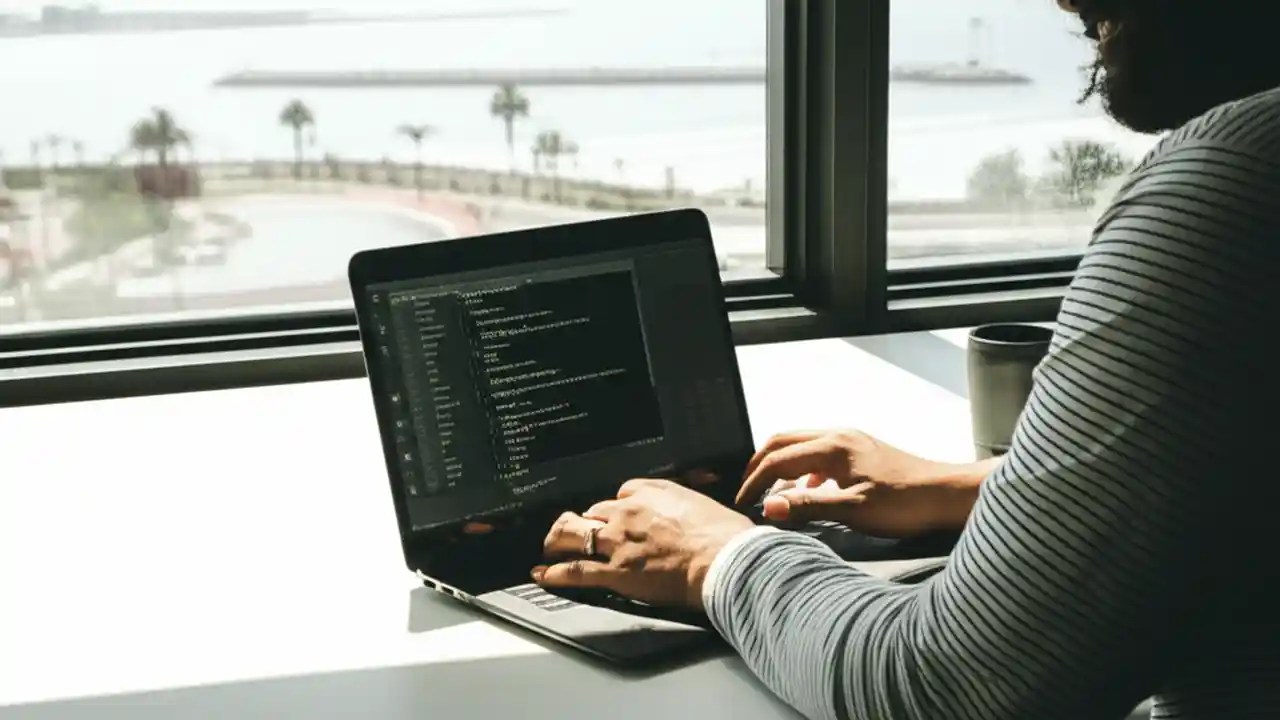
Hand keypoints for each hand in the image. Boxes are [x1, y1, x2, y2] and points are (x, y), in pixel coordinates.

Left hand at [533, 479, 754, 608]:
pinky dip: (554, 573)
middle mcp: (627, 512)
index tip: (615, 517)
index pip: (620, 493)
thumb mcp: (702, 502)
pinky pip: (574, 570)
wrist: (725, 559)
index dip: (615, 508)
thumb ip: (680, 502)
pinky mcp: (614, 572)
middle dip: (584, 523)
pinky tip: (542, 574)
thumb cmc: (724, 536)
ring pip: (572, 534)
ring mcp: (617, 542)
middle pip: (591, 512)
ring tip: (550, 547)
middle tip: (579, 532)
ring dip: (557, 541)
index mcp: (650, 492)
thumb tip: (678, 510)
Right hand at [738, 430, 989, 537]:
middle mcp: (838, 435)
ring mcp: (850, 440)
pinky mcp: (860, 451)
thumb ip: (808, 507)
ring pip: (800, 446)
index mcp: (832, 446)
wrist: (946, 494)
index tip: (741, 504)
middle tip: (746, 492)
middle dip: (759, 465)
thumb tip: (768, 507)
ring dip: (780, 466)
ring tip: (769, 494)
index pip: (778, 459)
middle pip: (783, 441)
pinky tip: (806, 493)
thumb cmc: (904, 504)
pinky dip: (801, 470)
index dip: (755, 482)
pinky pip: (818, 454)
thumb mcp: (854, 510)